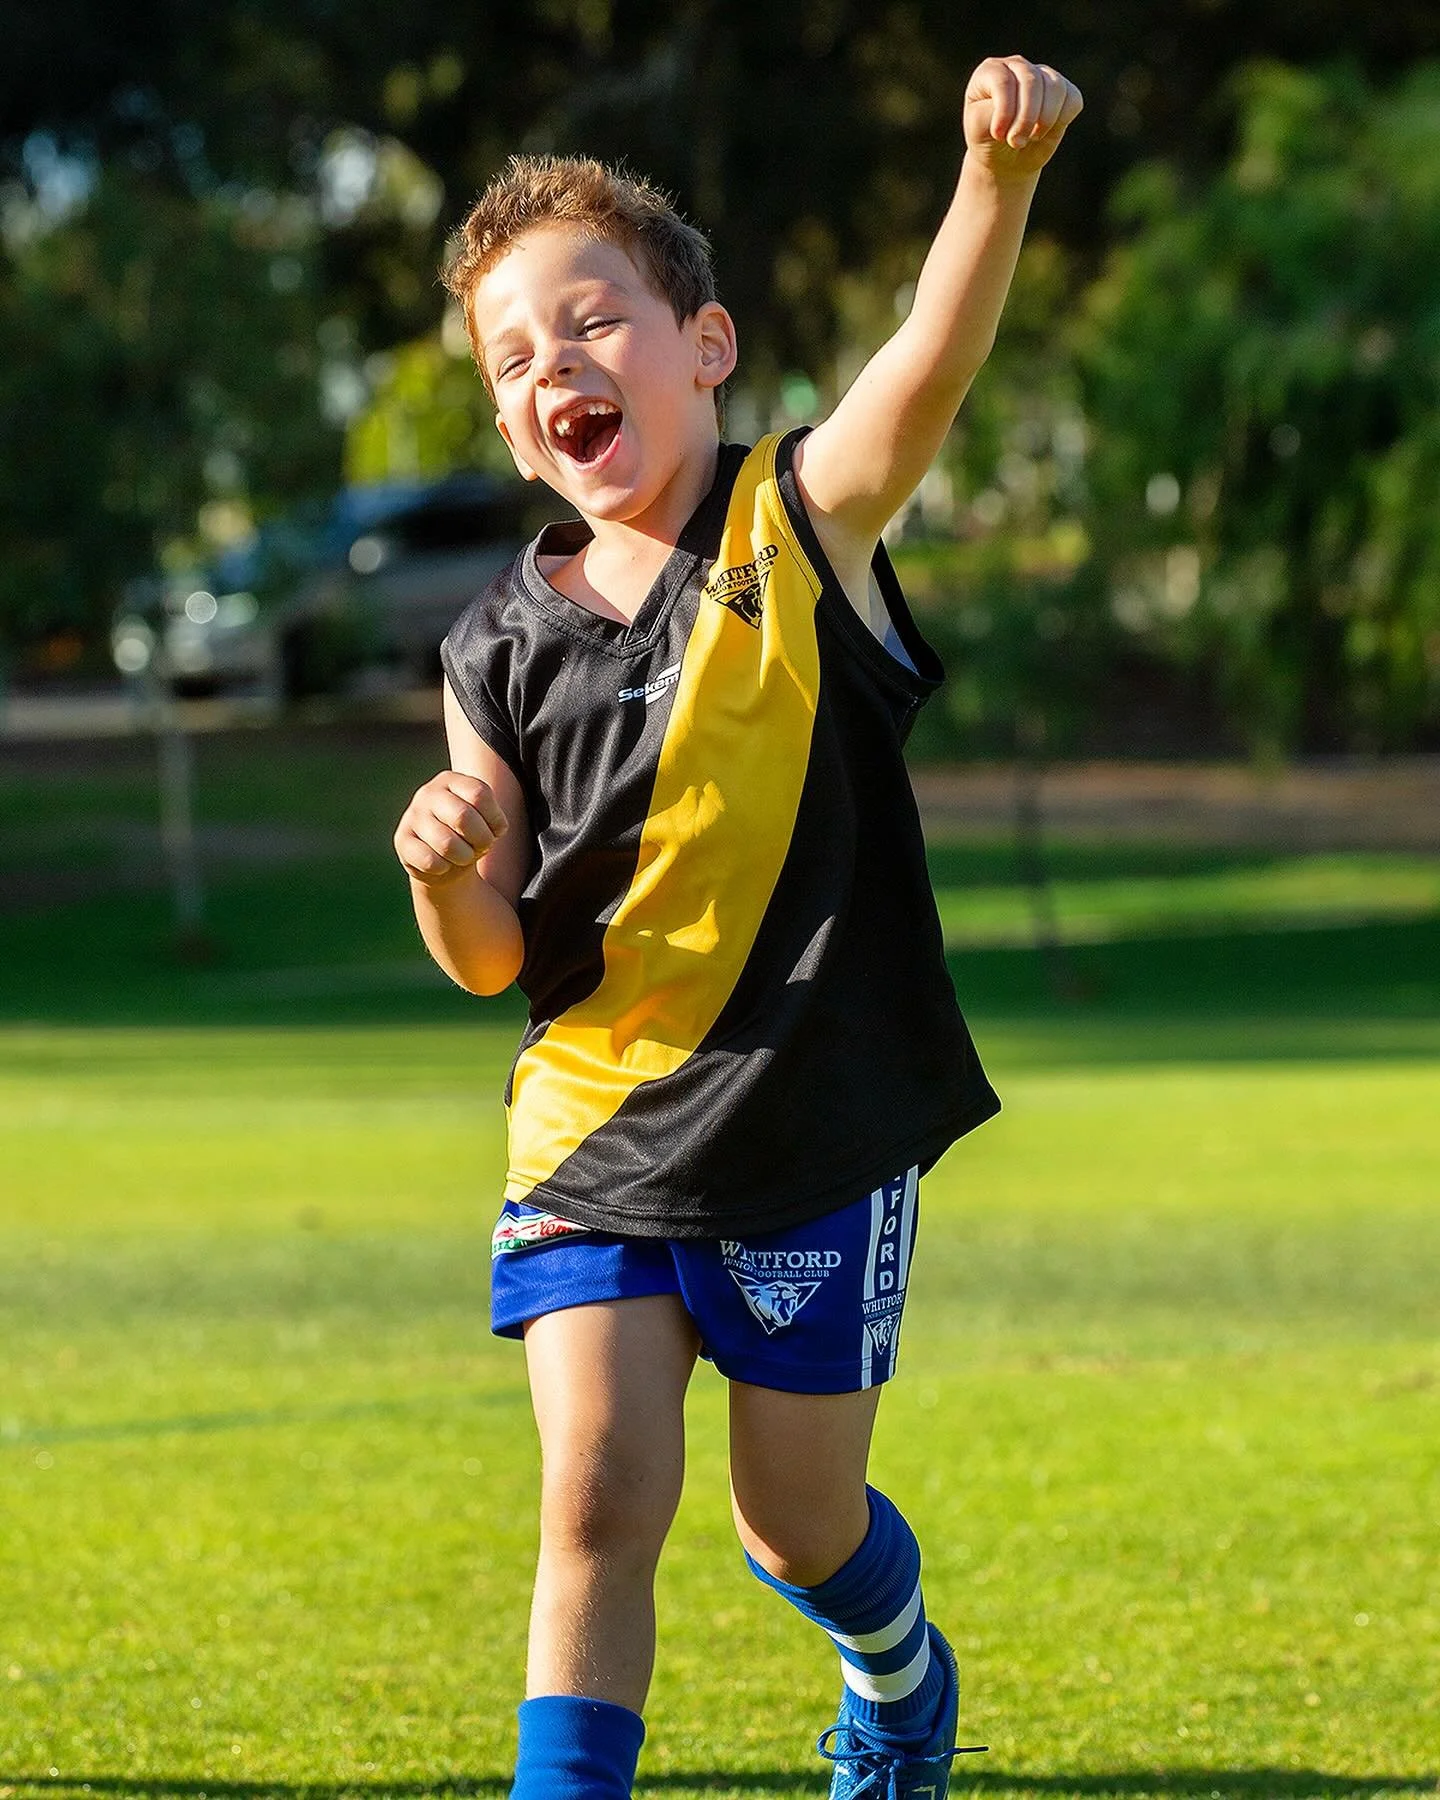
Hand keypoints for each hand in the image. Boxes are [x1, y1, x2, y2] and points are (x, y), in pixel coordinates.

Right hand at [394, 771, 507, 886]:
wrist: (444, 861)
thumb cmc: (470, 836)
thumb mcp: (485, 821)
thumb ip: (492, 818)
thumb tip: (494, 829)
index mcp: (451, 780)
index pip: (480, 794)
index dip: (495, 819)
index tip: (496, 830)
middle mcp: (428, 793)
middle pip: (463, 816)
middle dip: (481, 839)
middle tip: (482, 846)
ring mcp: (412, 815)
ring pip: (447, 843)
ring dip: (464, 857)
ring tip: (464, 856)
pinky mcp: (402, 840)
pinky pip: (430, 861)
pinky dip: (444, 868)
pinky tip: (443, 864)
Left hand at [964, 56, 1082, 179]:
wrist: (1005, 160)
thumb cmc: (987, 142)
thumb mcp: (978, 130)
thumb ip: (993, 111)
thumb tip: (1022, 102)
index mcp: (990, 71)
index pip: (1004, 81)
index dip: (1005, 111)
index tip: (999, 136)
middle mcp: (1017, 66)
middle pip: (1032, 82)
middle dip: (1026, 119)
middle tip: (1016, 142)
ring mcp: (1042, 75)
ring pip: (1056, 88)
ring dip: (1045, 120)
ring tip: (1031, 137)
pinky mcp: (1063, 91)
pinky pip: (1073, 99)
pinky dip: (1062, 120)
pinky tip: (1046, 130)